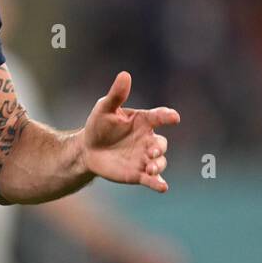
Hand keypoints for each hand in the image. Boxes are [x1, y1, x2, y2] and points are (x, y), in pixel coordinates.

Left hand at [81, 71, 179, 192]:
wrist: (87, 150)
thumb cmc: (98, 125)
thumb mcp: (104, 108)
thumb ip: (116, 94)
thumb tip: (124, 74)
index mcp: (143, 121)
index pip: (159, 117)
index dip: (167, 116)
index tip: (174, 117)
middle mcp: (148, 139)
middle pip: (161, 143)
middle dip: (159, 147)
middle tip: (152, 150)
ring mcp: (144, 158)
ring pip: (160, 162)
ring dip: (158, 165)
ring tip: (150, 168)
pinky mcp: (138, 173)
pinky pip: (152, 179)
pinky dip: (158, 183)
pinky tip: (162, 187)